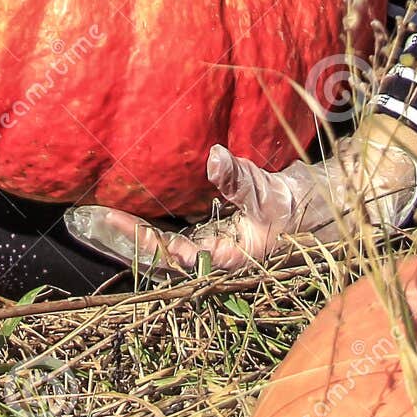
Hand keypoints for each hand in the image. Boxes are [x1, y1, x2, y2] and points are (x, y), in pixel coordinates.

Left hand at [64, 133, 416, 274]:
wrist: (337, 209)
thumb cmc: (309, 206)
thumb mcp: (279, 194)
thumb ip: (246, 182)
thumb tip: (214, 158)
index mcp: (228, 258)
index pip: (170, 257)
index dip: (135, 242)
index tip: (103, 218)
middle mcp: (213, 257)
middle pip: (153, 255)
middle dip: (117, 238)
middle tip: (79, 215)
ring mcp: (210, 244)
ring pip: (157, 244)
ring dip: (125, 230)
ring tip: (87, 211)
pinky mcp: (211, 229)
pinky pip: (169, 229)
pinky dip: (144, 218)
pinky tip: (119, 203)